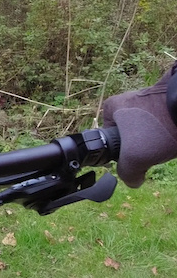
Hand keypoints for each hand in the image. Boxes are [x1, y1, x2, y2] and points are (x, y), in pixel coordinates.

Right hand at [102, 63, 176, 187]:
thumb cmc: (158, 130)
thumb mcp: (133, 159)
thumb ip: (126, 173)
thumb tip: (133, 180)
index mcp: (113, 107)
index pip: (108, 138)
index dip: (120, 153)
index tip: (133, 156)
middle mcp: (128, 98)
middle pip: (130, 135)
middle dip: (141, 146)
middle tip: (152, 151)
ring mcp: (150, 97)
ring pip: (149, 130)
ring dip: (157, 140)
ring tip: (166, 143)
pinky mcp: (168, 99)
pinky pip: (164, 122)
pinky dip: (169, 131)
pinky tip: (174, 136)